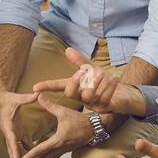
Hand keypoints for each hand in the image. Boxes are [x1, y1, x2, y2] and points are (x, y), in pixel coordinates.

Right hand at [0, 89, 39, 157]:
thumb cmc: (7, 98)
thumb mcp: (16, 98)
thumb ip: (27, 98)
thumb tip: (38, 94)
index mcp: (9, 127)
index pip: (12, 141)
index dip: (15, 152)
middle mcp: (10, 134)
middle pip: (12, 151)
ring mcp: (13, 135)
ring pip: (17, 151)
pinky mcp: (18, 133)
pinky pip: (23, 146)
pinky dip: (26, 155)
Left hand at [13, 92, 94, 157]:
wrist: (95, 128)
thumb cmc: (79, 119)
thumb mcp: (63, 111)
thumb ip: (50, 105)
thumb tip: (38, 95)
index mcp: (58, 141)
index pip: (40, 150)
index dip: (29, 156)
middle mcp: (59, 149)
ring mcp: (62, 151)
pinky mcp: (64, 151)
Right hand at [30, 47, 144, 115]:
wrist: (122, 94)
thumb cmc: (104, 81)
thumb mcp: (92, 69)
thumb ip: (80, 61)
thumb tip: (67, 49)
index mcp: (76, 88)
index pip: (59, 87)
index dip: (47, 87)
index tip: (35, 88)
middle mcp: (81, 98)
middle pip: (71, 93)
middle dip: (76, 81)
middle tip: (85, 70)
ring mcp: (92, 105)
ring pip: (89, 95)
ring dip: (96, 81)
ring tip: (103, 73)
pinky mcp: (104, 108)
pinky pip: (104, 97)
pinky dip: (109, 86)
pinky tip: (114, 78)